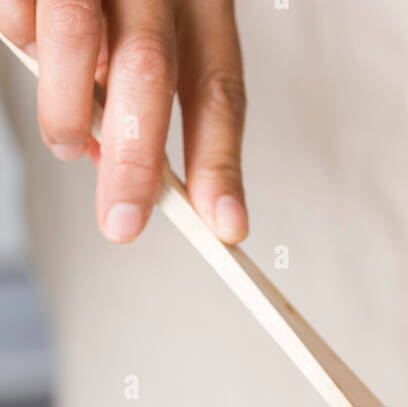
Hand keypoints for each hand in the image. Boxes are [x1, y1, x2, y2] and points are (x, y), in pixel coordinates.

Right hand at [1, 0, 246, 243]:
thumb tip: (119, 166)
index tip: (226, 225)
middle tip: (124, 223)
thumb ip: (142, 89)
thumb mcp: (146, 23)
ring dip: (66, 111)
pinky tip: (28, 45)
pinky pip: (22, 12)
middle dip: (136, 159)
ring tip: (65, 144)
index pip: (219, 84)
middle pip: (151, 70)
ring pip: (78, 38)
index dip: (221, 161)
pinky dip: (23, 41)